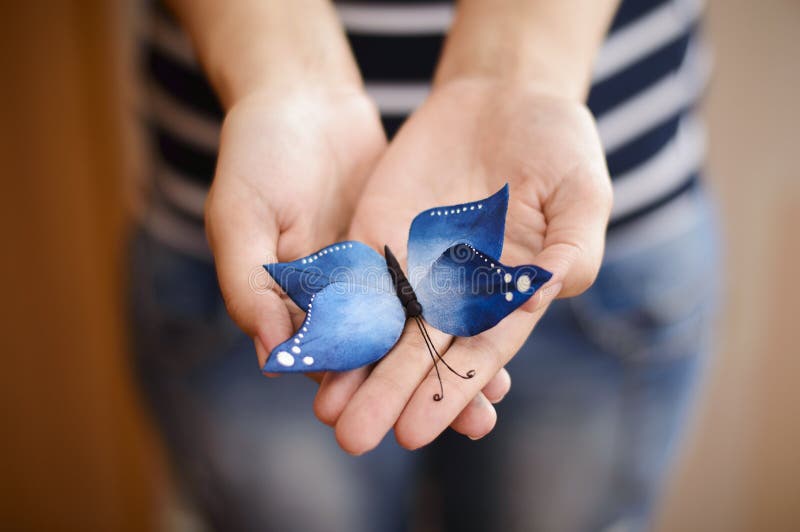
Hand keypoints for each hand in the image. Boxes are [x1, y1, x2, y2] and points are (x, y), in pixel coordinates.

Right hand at [208, 88, 511, 436]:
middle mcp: (341, 294)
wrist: (299, 97)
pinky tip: (501, 326)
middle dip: (430, 388)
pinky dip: (467, 303)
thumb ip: (252, 285)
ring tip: (502, 392)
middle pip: (389, 353)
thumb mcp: (239, 217)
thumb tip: (273, 355)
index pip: (336, 360)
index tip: (404, 427)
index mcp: (297, 302)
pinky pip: (441, 279)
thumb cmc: (254, 156)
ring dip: (457, 354)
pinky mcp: (407, 239)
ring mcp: (377, 268)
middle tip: (478, 426)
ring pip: (422, 323)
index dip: (370, 394)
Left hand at [314, 79, 611, 453]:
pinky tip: (311, 341)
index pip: (476, 354)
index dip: (447, 391)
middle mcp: (457, 290)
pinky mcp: (380, 233)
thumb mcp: (583, 193)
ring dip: (353, 367)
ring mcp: (415, 262)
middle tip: (355, 441)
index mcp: (508, 294)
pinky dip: (335, 309)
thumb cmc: (559, 145)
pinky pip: (355, 275)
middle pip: (419, 351)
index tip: (417, 430)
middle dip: (388, 394)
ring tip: (325, 411)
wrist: (506, 94)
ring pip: (380, 324)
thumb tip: (553, 287)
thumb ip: (573, 246)